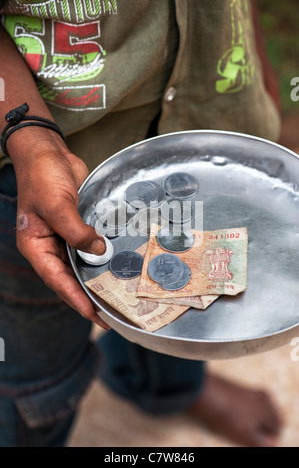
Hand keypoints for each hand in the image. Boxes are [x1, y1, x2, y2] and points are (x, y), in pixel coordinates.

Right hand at [13, 144, 108, 328]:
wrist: (49, 153)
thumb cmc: (42, 177)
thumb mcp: (57, 205)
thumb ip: (76, 231)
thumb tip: (99, 251)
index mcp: (36, 246)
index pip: (57, 279)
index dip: (75, 298)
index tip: (93, 314)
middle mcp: (50, 246)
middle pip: (70, 278)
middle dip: (88, 296)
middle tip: (110, 314)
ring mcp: (64, 237)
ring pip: (81, 265)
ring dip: (96, 279)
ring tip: (116, 297)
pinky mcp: (78, 227)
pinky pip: (90, 247)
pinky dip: (101, 258)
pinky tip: (116, 266)